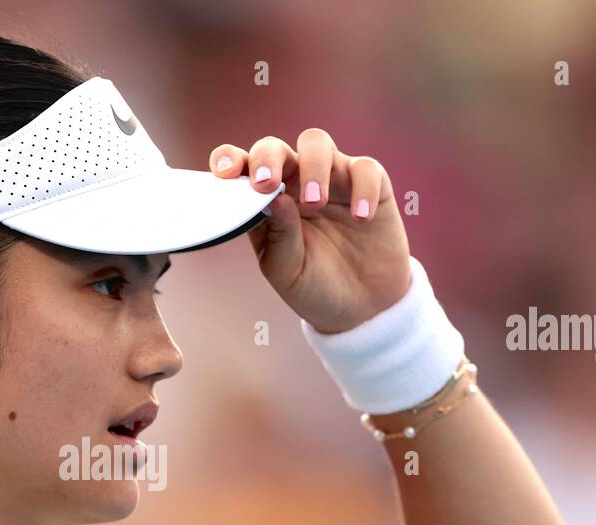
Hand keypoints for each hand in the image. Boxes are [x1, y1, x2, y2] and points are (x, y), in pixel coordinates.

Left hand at [210, 130, 411, 333]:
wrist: (363, 309)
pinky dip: (362, 188)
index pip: (243, 168)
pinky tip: (360, 218)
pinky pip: (365, 168)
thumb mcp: (287, 270)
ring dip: (312, 167)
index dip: (230, 160)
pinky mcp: (371, 186)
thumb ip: (279, 235)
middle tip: (267, 184)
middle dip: (268, 158)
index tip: (225, 172)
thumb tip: (274, 198)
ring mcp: (333, 180)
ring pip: (317, 143)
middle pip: (276, 147)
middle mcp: (295, 183)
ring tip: (314, 203)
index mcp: (266, 202)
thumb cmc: (315, 287)